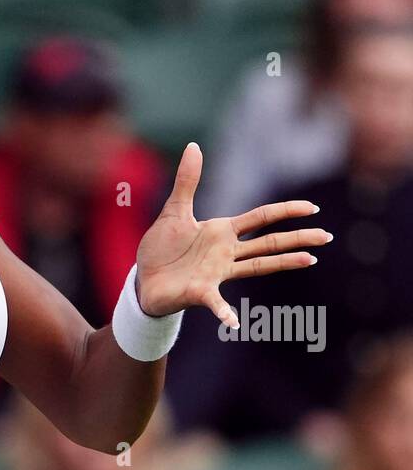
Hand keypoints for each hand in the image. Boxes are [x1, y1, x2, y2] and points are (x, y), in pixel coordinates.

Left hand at [134, 142, 332, 328]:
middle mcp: (226, 253)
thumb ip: (187, 182)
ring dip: (283, 263)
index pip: (261, 217)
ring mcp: (217, 273)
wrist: (143, 280)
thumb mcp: (174, 211)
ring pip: (257, 266)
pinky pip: (217, 303)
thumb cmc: (161, 249)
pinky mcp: (201, 292)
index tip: (312, 208)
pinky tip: (235, 323)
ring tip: (309, 261)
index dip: (286, 211)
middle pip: (269, 242)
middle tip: (326, 236)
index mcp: (222, 231)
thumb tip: (194, 146)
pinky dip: (226, 313)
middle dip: (298, 238)